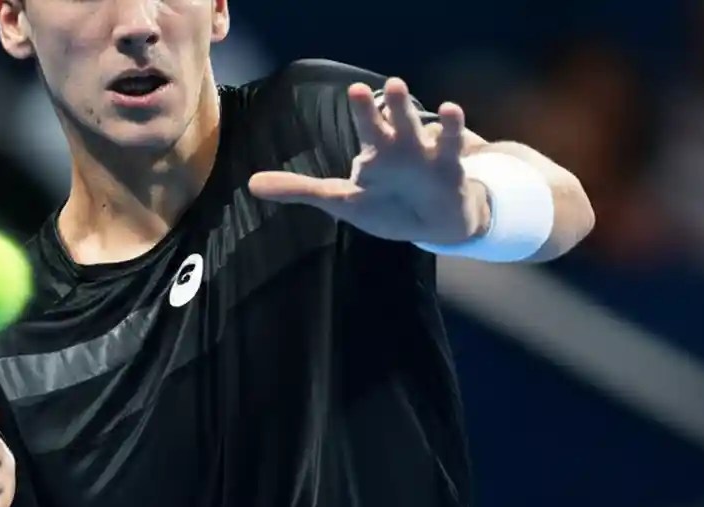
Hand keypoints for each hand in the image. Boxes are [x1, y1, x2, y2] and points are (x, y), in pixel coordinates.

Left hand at [248, 77, 489, 244]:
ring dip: (413, 114)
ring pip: (419, 130)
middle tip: (370, 88)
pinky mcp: (448, 170)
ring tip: (409, 93)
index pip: (368, 126)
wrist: (432, 223)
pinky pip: (450, 146)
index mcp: (375, 153)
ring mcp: (424, 157)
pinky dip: (452, 130)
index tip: (358, 89)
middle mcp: (399, 147)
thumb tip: (251, 184)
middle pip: (389, 123)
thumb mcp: (341, 200)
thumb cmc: (386, 205)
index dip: (365, 110)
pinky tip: (449, 111)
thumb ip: (299, 189)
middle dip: (381, 107)